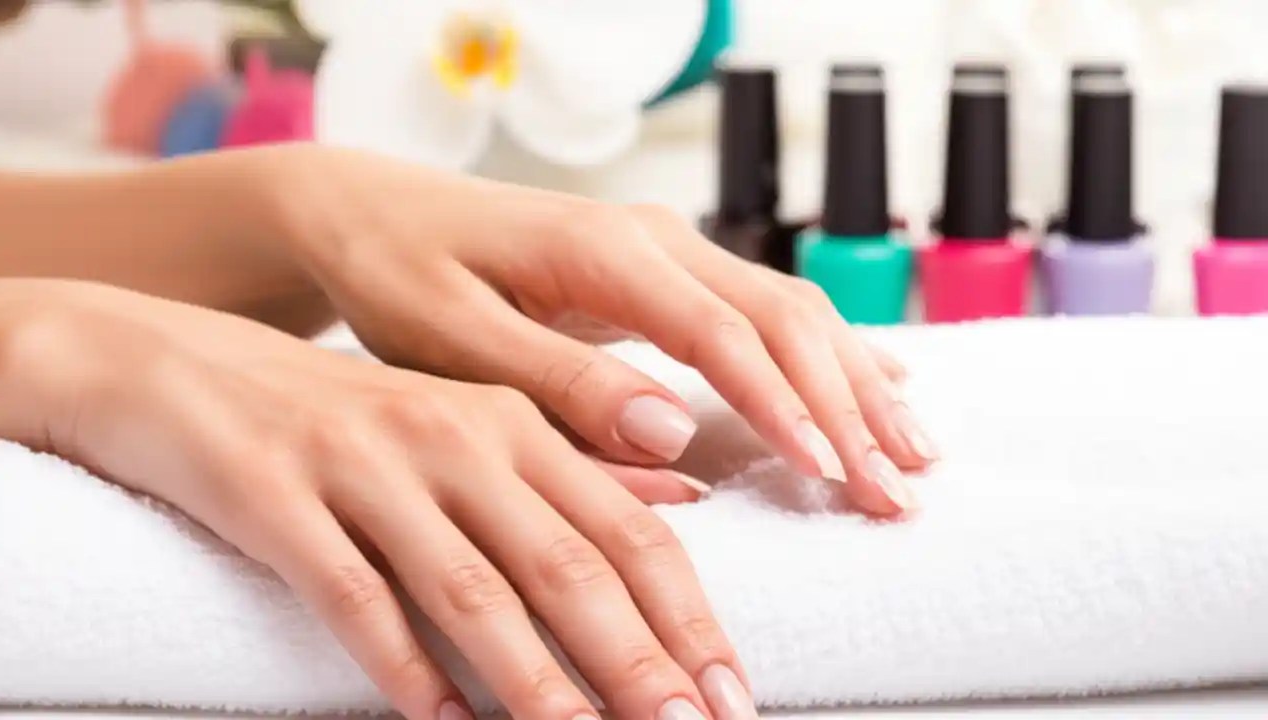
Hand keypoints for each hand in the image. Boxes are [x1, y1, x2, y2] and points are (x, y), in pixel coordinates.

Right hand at [0, 280, 751, 719]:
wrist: (176, 360)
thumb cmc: (341, 412)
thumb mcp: (466, 421)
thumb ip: (572, 465)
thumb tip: (682, 500)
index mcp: (510, 421)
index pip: (627, 529)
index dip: (688, 616)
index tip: (732, 694)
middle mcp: (451, 436)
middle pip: (567, 565)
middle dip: (637, 662)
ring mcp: (363, 463)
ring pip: (470, 590)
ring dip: (535, 684)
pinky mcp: (275, 493)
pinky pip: (349, 593)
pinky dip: (398, 665)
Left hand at [257, 145, 935, 515]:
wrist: (371, 215)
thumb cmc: (400, 276)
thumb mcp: (455, 338)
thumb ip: (560, 381)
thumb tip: (673, 430)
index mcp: (604, 252)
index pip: (723, 330)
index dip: (786, 403)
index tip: (832, 474)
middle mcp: (653, 240)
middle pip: (783, 317)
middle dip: (848, 406)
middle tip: (896, 491)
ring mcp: (666, 251)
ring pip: (791, 310)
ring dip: (857, 383)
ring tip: (913, 455)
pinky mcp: (663, 273)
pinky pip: (767, 310)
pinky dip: (828, 355)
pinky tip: (878, 384)